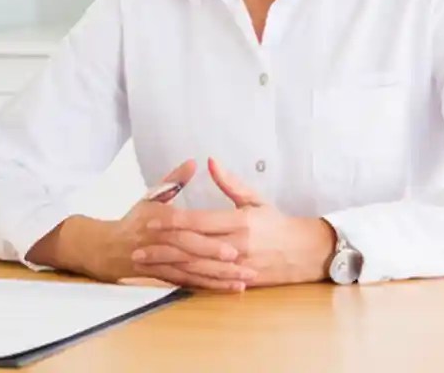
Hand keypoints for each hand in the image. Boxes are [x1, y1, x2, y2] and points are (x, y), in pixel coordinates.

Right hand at [27, 159, 257, 290]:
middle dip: (215, 258)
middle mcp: (159, 242)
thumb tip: (194, 161)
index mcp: (160, 220)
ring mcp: (160, 262)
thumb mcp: (151, 195)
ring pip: (191, 270)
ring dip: (217, 277)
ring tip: (242, 280)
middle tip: (241, 262)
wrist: (106, 248)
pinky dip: (209, 286)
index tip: (231, 241)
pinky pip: (188, 283)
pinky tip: (227, 288)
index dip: (207, 236)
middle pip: (190, 251)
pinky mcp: (162, 276)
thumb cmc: (133, 220)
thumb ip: (174, 179)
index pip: (185, 228)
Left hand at [135, 158, 336, 286]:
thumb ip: (230, 182)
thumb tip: (210, 161)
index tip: (151, 221)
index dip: (173, 222)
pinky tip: (168, 278)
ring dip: (168, 265)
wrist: (305, 252)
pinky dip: (186, 280)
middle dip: (162, 246)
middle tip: (138, 246)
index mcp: (240, 222)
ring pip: (196, 267)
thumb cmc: (278, 223)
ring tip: (145, 263)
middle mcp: (237, 246)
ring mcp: (237, 267)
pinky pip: (207, 281)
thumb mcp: (256, 198)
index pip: (199, 222)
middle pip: (193, 246)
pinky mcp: (238, 281)